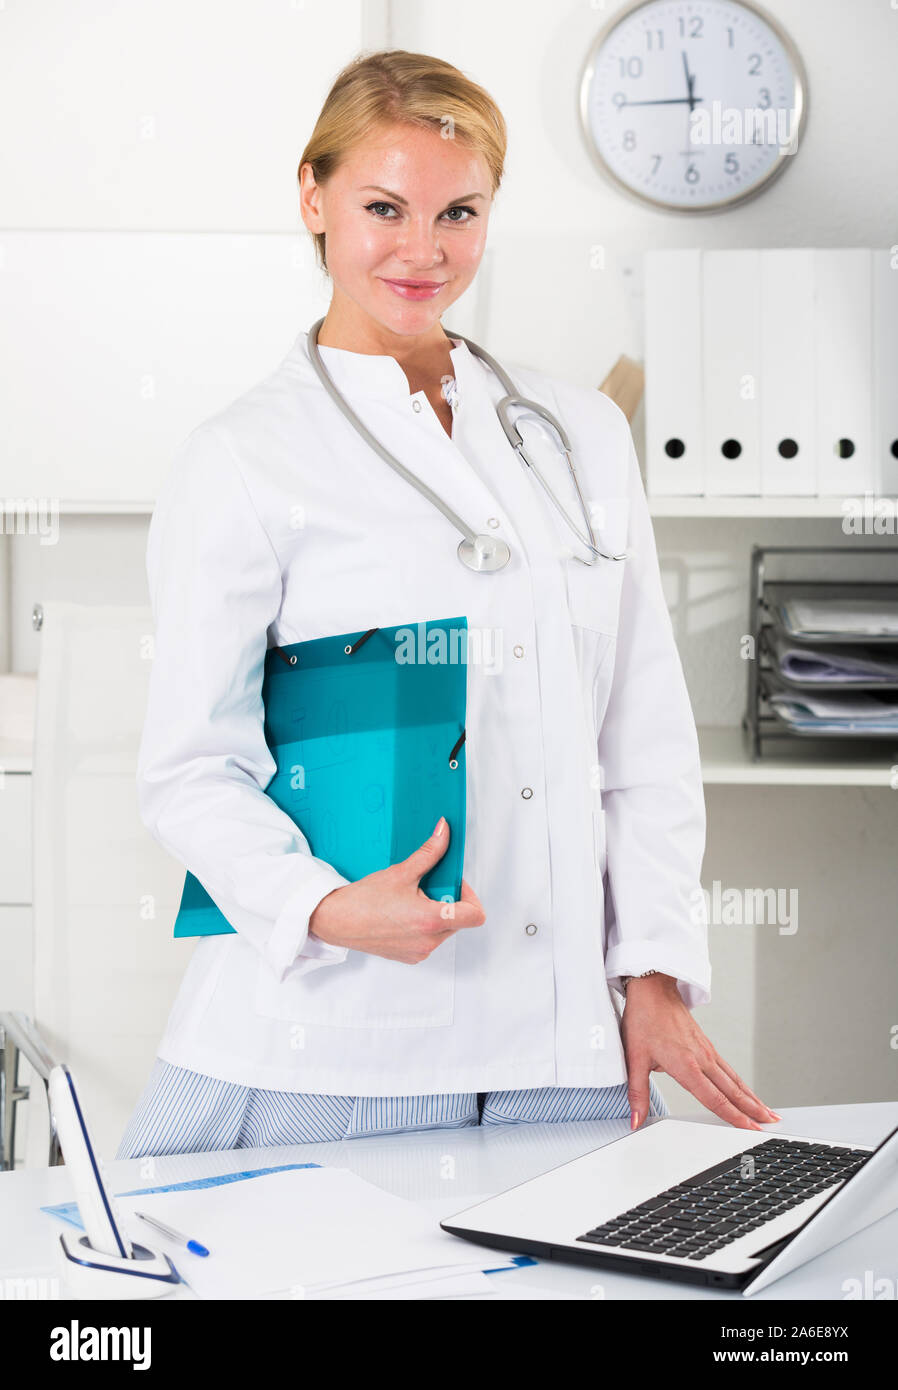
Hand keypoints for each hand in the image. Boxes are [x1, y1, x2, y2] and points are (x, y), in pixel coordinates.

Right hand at [307, 816, 484, 963]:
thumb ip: (430, 853)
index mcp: (431, 921)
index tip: (454, 883)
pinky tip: (403, 913)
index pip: (475, 915)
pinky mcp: (410, 957)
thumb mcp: (401, 872)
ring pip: (445, 930)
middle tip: (427, 887)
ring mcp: (420, 952)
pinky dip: (424, 926)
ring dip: (437, 913)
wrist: (336, 921)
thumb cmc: (364, 900)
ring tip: (411, 900)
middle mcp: (429, 942)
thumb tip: (443, 833)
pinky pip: (430, 940)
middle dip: (449, 900)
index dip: (470, 896)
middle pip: (460, 920)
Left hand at [620, 973, 781, 1131]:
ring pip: (734, 1080)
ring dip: (752, 1098)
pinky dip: (741, 1083)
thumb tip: (635, 1120)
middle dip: (752, 1110)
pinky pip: (728, 1069)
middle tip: (770, 1124)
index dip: (733, 1116)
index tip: (749, 1128)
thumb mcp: (634, 1059)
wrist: (653, 990)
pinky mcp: (706, 1045)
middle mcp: (701, 1059)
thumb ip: (637, 1094)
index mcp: (685, 1065)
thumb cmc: (644, 1019)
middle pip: (732, 1090)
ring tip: (767, 1113)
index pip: (714, 1098)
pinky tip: (746, 1091)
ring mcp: (707, 1051)